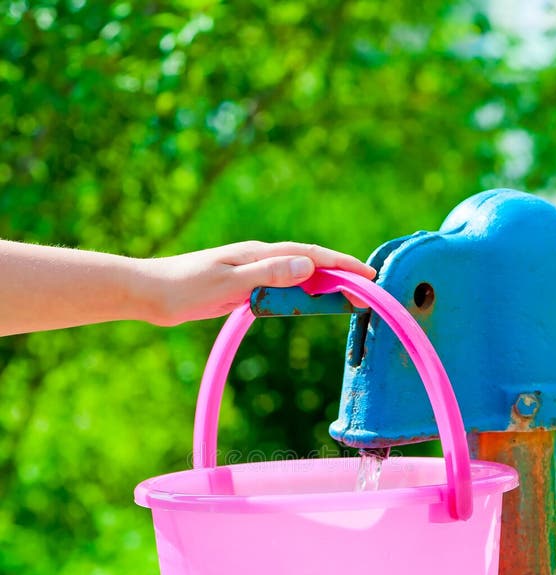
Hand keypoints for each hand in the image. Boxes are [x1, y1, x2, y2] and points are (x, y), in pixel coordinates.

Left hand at [138, 241, 375, 324]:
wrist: (149, 292)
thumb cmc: (183, 288)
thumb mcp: (228, 284)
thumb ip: (268, 274)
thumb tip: (309, 266)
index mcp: (257, 254)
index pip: (310, 255)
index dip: (342, 264)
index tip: (368, 276)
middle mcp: (257, 258)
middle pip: (309, 263)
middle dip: (341, 274)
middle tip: (367, 292)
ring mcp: (250, 271)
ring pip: (297, 275)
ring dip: (324, 284)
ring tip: (348, 297)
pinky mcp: (241, 286)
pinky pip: (281, 287)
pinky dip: (301, 293)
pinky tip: (307, 300)